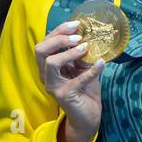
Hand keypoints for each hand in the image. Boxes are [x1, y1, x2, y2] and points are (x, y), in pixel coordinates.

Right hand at [36, 20, 103, 141]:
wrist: (88, 116)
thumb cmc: (84, 90)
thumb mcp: (81, 68)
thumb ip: (80, 54)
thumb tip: (88, 35)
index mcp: (47, 66)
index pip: (45, 43)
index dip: (58, 31)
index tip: (76, 24)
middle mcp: (46, 75)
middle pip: (40, 50)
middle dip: (58, 39)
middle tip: (78, 37)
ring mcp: (54, 86)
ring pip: (51, 63)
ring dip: (68, 53)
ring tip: (85, 48)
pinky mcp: (65, 96)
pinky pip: (77, 80)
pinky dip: (91, 70)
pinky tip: (102, 63)